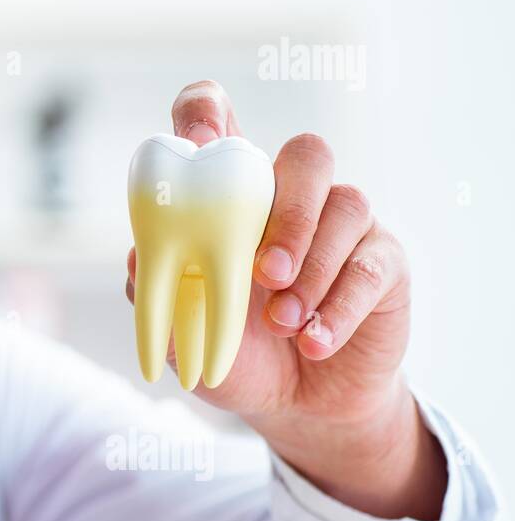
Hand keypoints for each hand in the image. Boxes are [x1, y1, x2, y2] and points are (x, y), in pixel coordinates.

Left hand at [124, 80, 445, 519]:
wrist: (296, 407)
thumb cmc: (236, 352)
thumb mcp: (185, 329)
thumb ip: (158, 291)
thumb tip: (137, 258)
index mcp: (232, 195)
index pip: (219, 122)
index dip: (206, 113)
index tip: (200, 135)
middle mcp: (293, 196)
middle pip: (307, 154)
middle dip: (289, 212)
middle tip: (264, 273)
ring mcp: (344, 224)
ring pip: (347, 205)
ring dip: (312, 269)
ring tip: (282, 324)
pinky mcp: (384, 262)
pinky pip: (372, 264)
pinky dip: (338, 308)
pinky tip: (313, 341)